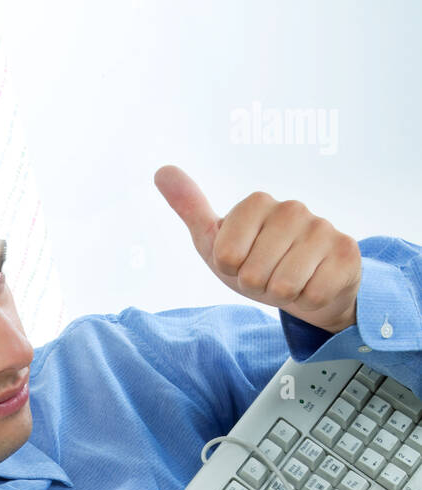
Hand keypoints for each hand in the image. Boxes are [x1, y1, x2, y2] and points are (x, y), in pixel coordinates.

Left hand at [154, 165, 360, 335]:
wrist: (306, 286)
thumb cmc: (257, 264)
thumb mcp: (217, 242)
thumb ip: (191, 209)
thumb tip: (161, 170)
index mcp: (258, 202)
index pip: (226, 256)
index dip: (230, 269)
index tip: (242, 261)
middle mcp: (292, 208)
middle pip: (253, 274)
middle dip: (257, 286)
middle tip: (268, 275)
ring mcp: (323, 228)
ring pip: (283, 286)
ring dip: (283, 295)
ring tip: (290, 280)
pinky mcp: (347, 253)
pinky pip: (312, 295)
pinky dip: (308, 300)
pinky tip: (313, 284)